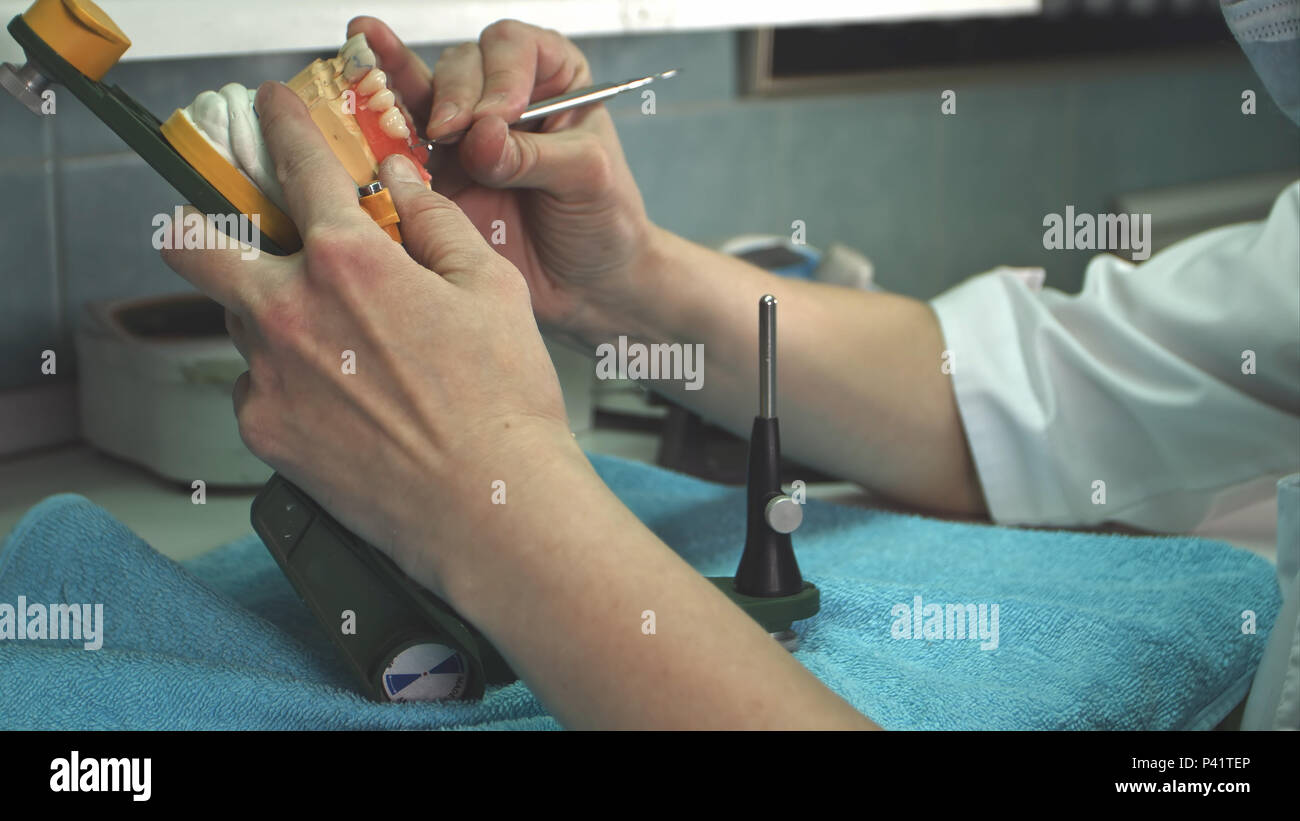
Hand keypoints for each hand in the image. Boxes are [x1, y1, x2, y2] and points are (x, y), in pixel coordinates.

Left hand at [160, 82, 573, 595]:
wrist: (491, 508)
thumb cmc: (503, 402)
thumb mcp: (491, 288)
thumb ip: (434, 222)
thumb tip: (400, 181)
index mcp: (349, 261)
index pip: (295, 166)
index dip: (280, 125)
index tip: (271, 111)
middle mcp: (289, 311)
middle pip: (193, 243)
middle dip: (203, 222)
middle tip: (237, 230)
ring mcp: (268, 376)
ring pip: (235, 319)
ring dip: (268, 310)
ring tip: (336, 341)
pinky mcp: (264, 433)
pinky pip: (256, 387)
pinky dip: (288, 381)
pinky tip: (345, 401)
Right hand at [347, 16, 660, 348]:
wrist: (589, 285)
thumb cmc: (605, 224)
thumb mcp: (588, 180)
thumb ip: (535, 155)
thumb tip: (483, 138)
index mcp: (554, 81)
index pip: (517, 47)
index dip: (502, 73)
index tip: (501, 115)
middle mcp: (504, 97)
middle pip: (464, 66)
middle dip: (456, 96)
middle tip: (455, 134)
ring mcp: (465, 134)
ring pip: (423, 94)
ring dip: (398, 90)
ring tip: (375, 89)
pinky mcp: (436, 175)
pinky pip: (400, 138)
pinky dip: (376, 115)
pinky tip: (354, 84)